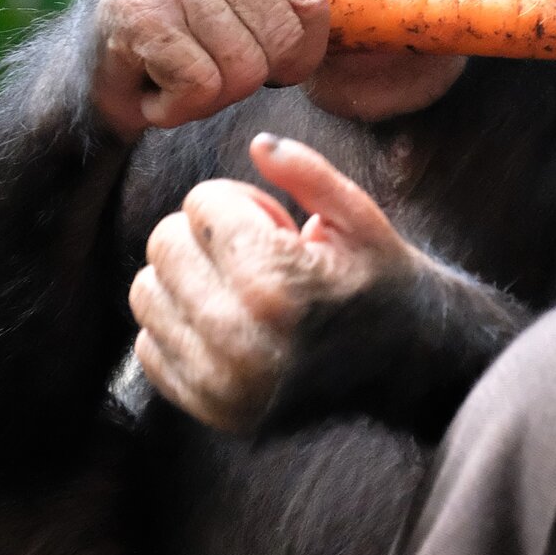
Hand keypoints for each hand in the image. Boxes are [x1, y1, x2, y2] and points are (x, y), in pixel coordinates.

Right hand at [91, 0, 333, 138]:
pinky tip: (153, 91)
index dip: (299, 50)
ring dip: (211, 97)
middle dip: (251, 77)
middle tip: (205, 70)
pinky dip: (179, 109)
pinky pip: (201, 86)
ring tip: (175, 75)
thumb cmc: (167, 34)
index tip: (260, 60)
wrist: (81, 76)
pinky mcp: (136, 12)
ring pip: (244, 69)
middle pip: (281, 37)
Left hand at [130, 135, 418, 431]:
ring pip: (146, 295)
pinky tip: (227, 324)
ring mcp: (222, 383)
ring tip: (237, 288)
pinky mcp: (211, 410)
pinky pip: (149, 348)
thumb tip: (257, 143)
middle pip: (164, 245)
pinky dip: (180, 328)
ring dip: (184, 280)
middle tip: (251, 253)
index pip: (200, 203)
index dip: (237, 200)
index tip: (274, 223)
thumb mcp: (359, 215)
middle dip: (203, 235)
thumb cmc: (380, 280)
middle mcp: (240, 337)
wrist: (409, 368)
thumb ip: (306, 172)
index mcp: (276, 281)